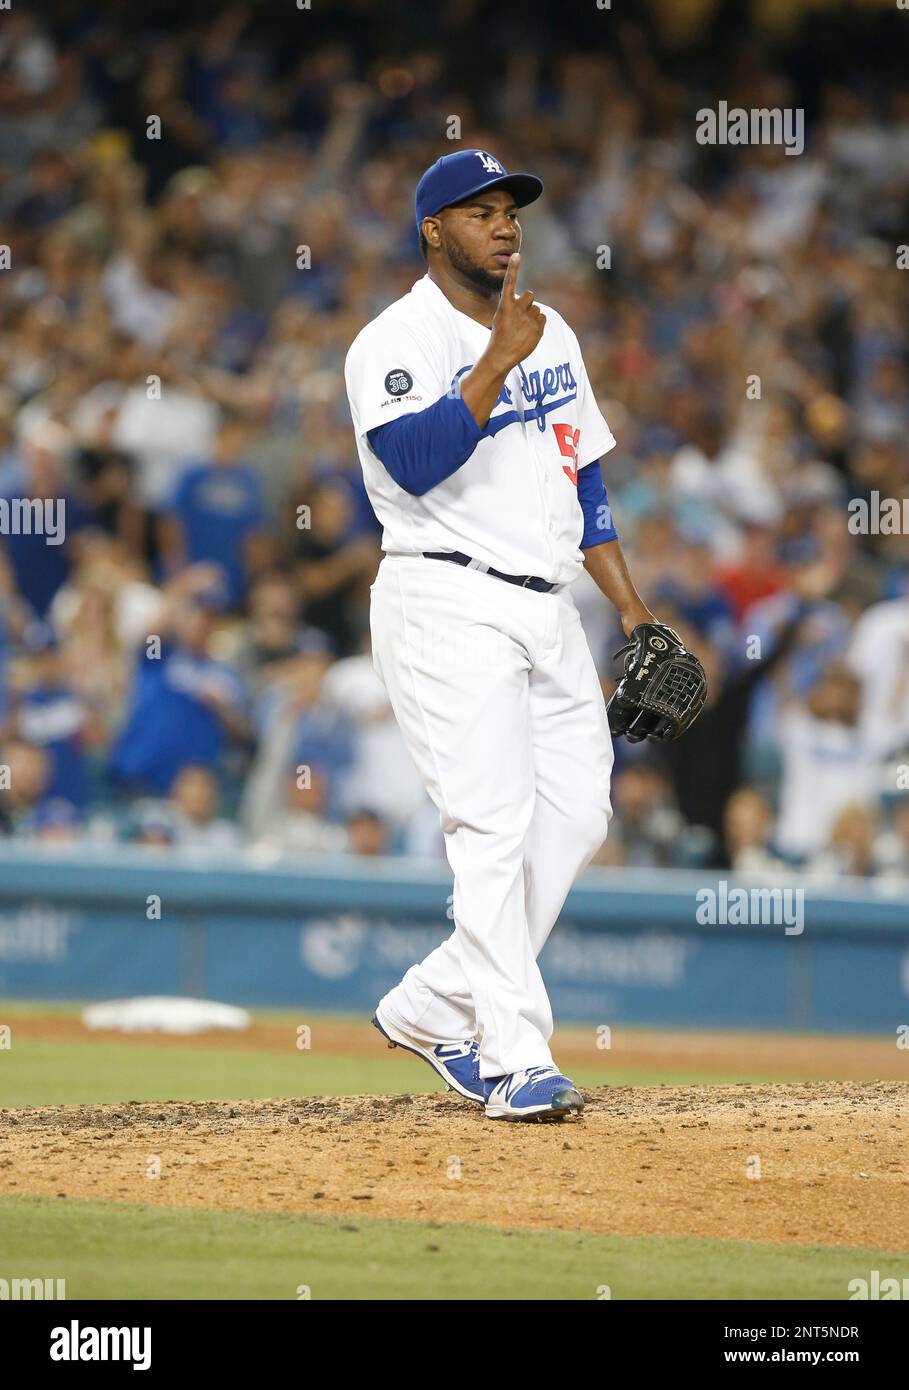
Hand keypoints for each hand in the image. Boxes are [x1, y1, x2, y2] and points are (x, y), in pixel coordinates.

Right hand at [487, 254, 545, 372]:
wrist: (502, 355)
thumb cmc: (500, 335)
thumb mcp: (501, 317)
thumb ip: (513, 306)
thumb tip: (527, 299)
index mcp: (505, 306)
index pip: (510, 283)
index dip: (513, 268)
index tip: (516, 255)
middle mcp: (517, 310)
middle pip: (530, 295)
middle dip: (527, 303)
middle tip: (520, 317)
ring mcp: (528, 319)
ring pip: (537, 309)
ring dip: (532, 315)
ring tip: (523, 328)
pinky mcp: (537, 329)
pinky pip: (543, 318)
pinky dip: (538, 323)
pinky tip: (529, 332)